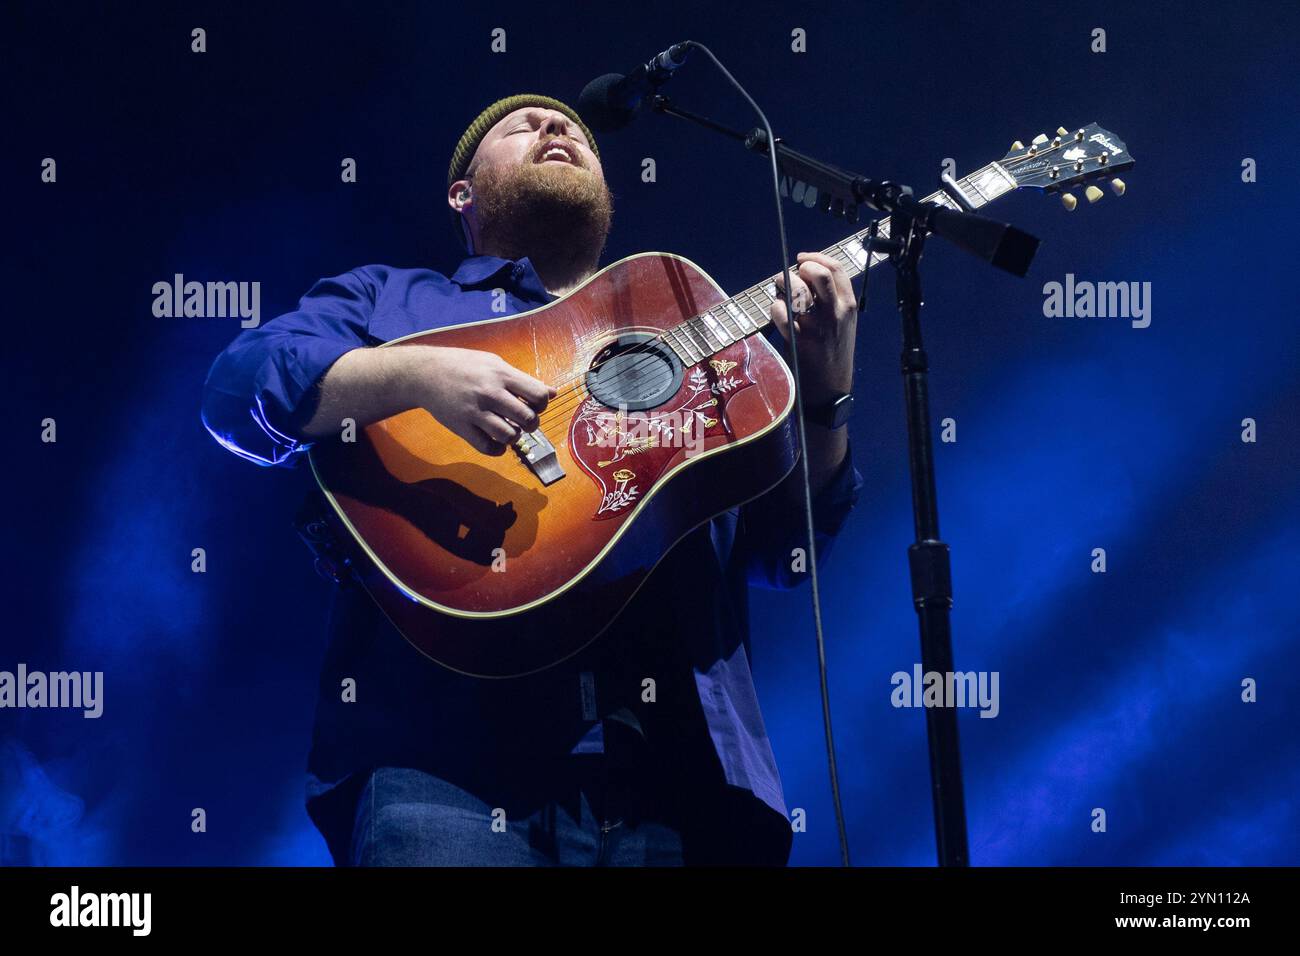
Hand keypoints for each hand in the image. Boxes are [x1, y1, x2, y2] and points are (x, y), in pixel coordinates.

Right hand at [400, 346, 555, 455]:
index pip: (538, 395)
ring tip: (509, 430)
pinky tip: (497, 442)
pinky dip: (498, 450)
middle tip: (524, 422)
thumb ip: (522, 379)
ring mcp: (475, 412)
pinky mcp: (462, 427)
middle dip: (532, 424)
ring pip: (510, 435)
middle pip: (528, 419)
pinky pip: (488, 448)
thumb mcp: (494, 363)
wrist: (424, 373)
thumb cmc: (463, 365)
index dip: (542, 404)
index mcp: (501, 374)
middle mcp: (490, 393)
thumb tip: (552, 392)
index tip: (533, 405)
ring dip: (514, 436)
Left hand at [770, 252, 857, 405]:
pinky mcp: (800, 340)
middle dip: (800, 268)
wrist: (831, 391)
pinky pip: (781, 313)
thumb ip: (833, 300)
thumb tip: (806, 276)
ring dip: (783, 285)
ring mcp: (818, 326)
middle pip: (818, 274)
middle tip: (791, 274)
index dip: (816, 258)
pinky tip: (777, 312)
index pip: (836, 269)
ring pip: (797, 291)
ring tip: (779, 290)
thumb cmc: (834, 354)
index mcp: (850, 306)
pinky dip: (775, 308)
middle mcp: (836, 313)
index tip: (802, 259)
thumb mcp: (844, 324)